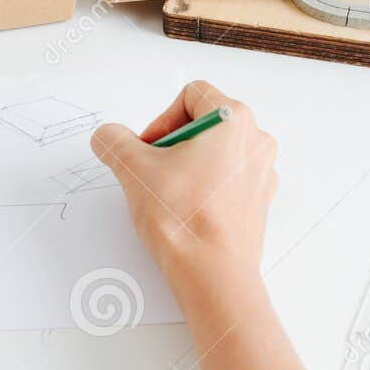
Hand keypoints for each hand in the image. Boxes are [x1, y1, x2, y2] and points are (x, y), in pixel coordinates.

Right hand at [90, 80, 277, 286]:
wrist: (212, 273)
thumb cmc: (183, 218)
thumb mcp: (133, 169)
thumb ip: (114, 141)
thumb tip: (107, 137)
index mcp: (234, 120)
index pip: (191, 95)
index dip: (161, 120)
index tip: (149, 150)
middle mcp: (257, 141)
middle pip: (205, 124)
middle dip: (174, 144)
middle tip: (155, 172)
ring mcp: (262, 172)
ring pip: (216, 152)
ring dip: (189, 166)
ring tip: (171, 194)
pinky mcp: (259, 201)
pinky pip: (227, 179)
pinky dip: (206, 187)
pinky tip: (188, 210)